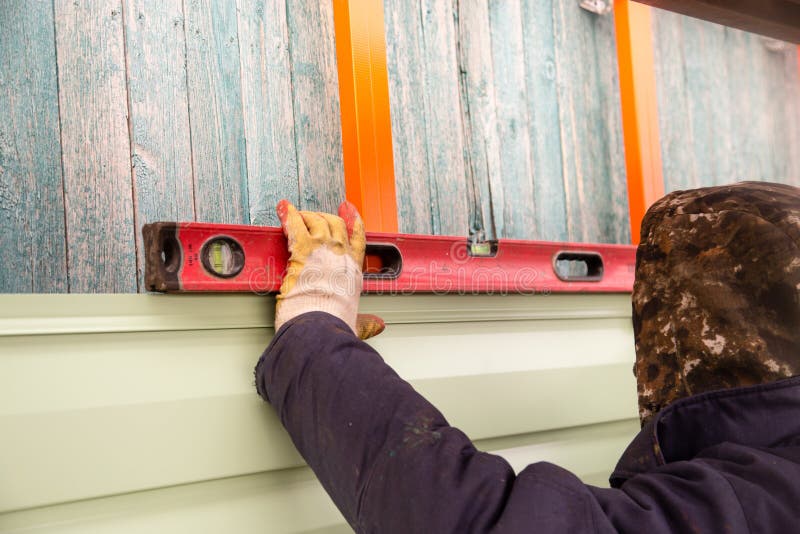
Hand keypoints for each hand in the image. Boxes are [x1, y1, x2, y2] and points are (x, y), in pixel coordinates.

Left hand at [274, 200, 384, 339]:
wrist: (320, 324)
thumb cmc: (335, 325)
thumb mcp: (355, 323)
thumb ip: (366, 323)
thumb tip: (377, 326)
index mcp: (353, 272)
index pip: (358, 240)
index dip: (354, 222)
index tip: (349, 210)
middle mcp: (341, 256)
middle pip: (336, 225)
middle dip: (326, 217)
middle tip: (316, 215)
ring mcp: (323, 249)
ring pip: (316, 221)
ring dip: (306, 216)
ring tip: (297, 215)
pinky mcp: (302, 249)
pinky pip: (295, 225)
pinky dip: (288, 215)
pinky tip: (283, 209)